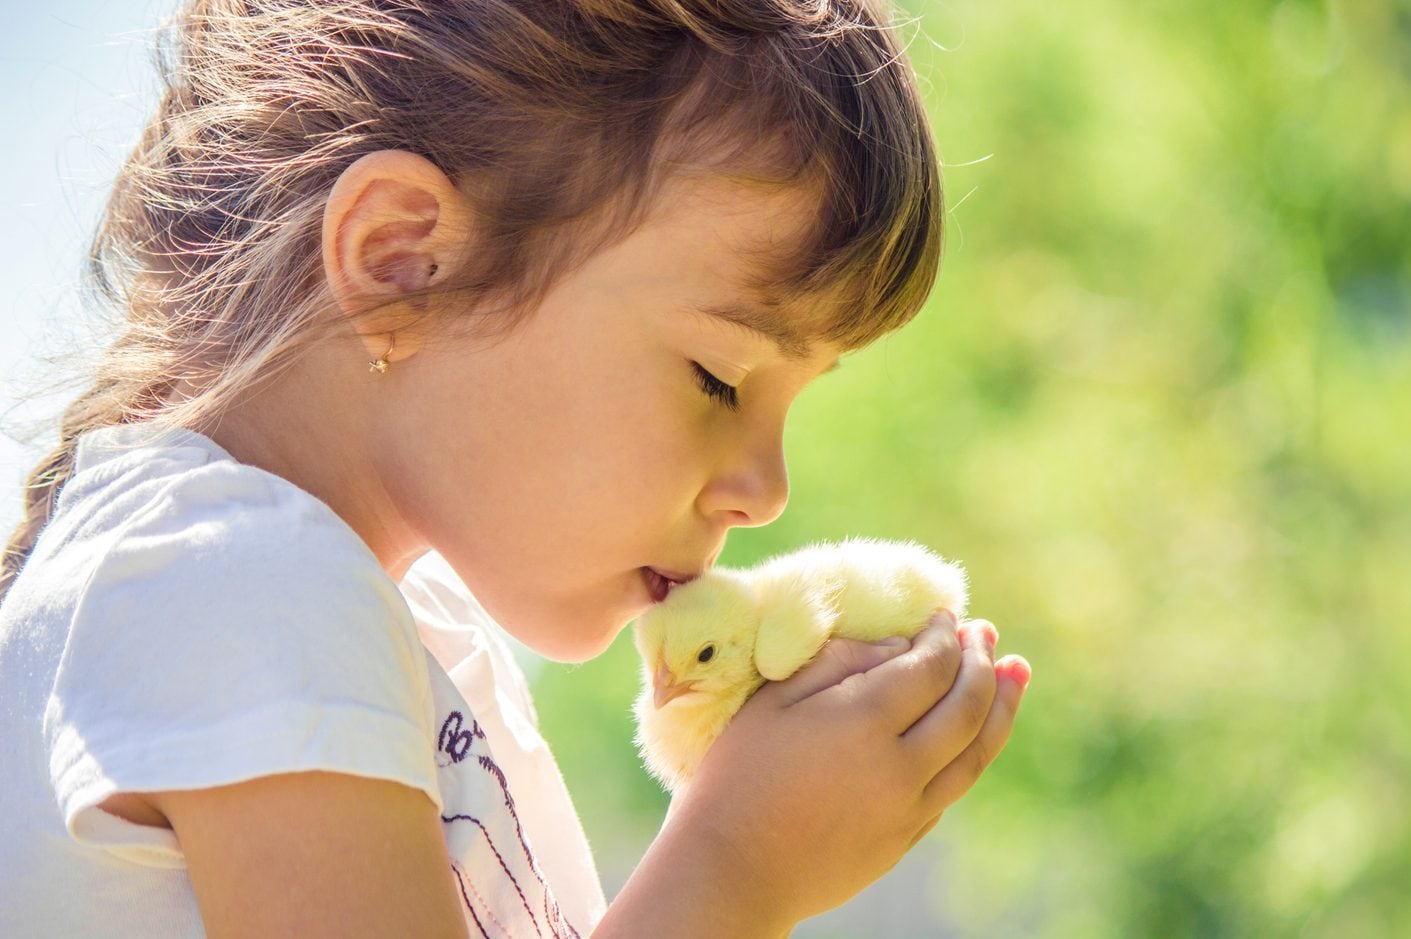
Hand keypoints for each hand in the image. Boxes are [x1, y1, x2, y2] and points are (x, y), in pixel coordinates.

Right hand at [665, 611, 1028, 925]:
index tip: (945, 615)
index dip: (944, 635)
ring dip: (1003, 707)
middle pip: (967, 705)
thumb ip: (838, 662)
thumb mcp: (774, 701)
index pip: (930, 666)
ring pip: (977, 752)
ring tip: (1017, 674)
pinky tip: (975, 732)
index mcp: (864, 721)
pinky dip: (975, 751)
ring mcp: (909, 809)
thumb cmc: (738, 775)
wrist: (732, 869)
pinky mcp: (905, 840)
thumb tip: (897, 647)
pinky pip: (954, 788)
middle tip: (985, 633)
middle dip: (982, 661)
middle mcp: (900, 766)